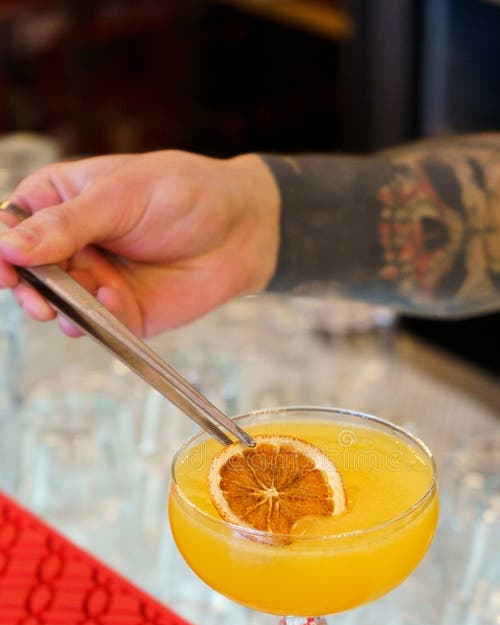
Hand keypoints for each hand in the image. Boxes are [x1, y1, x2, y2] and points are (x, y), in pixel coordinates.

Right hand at [0, 150, 279, 335]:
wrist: (243, 229)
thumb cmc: (184, 194)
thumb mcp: (121, 196)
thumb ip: (67, 225)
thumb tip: (11, 247)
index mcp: (61, 200)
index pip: (12, 225)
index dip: (2, 249)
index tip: (5, 269)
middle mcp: (72, 242)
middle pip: (27, 271)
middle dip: (28, 289)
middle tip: (36, 300)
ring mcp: (95, 278)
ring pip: (58, 303)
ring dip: (59, 309)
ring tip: (67, 308)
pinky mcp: (122, 310)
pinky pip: (97, 324)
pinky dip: (99, 319)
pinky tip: (117, 301)